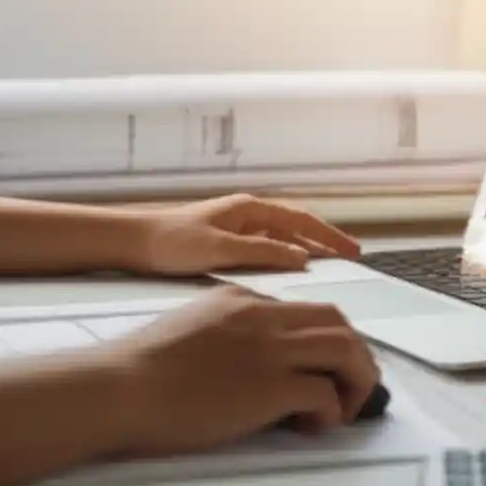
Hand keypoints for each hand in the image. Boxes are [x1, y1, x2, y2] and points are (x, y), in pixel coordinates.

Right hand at [109, 286, 379, 455]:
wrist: (119, 387)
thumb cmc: (137, 370)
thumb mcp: (189, 329)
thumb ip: (224, 335)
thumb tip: (246, 367)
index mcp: (239, 300)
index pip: (302, 310)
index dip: (322, 340)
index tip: (320, 368)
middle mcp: (261, 317)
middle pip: (337, 320)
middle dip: (355, 354)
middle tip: (350, 387)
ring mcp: (268, 350)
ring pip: (345, 349)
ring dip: (357, 380)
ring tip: (346, 408)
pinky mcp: (269, 387)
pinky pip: (326, 394)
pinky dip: (332, 413)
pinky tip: (312, 427)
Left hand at [135, 194, 360, 275]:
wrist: (132, 243)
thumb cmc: (171, 243)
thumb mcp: (221, 249)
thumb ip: (263, 253)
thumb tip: (302, 258)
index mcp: (249, 210)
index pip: (301, 220)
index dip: (330, 236)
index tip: (353, 251)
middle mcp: (245, 215)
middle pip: (295, 227)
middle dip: (323, 241)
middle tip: (350, 259)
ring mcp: (235, 229)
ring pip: (280, 238)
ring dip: (304, 251)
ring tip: (326, 268)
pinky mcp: (223, 245)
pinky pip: (263, 250)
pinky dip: (281, 259)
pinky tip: (285, 275)